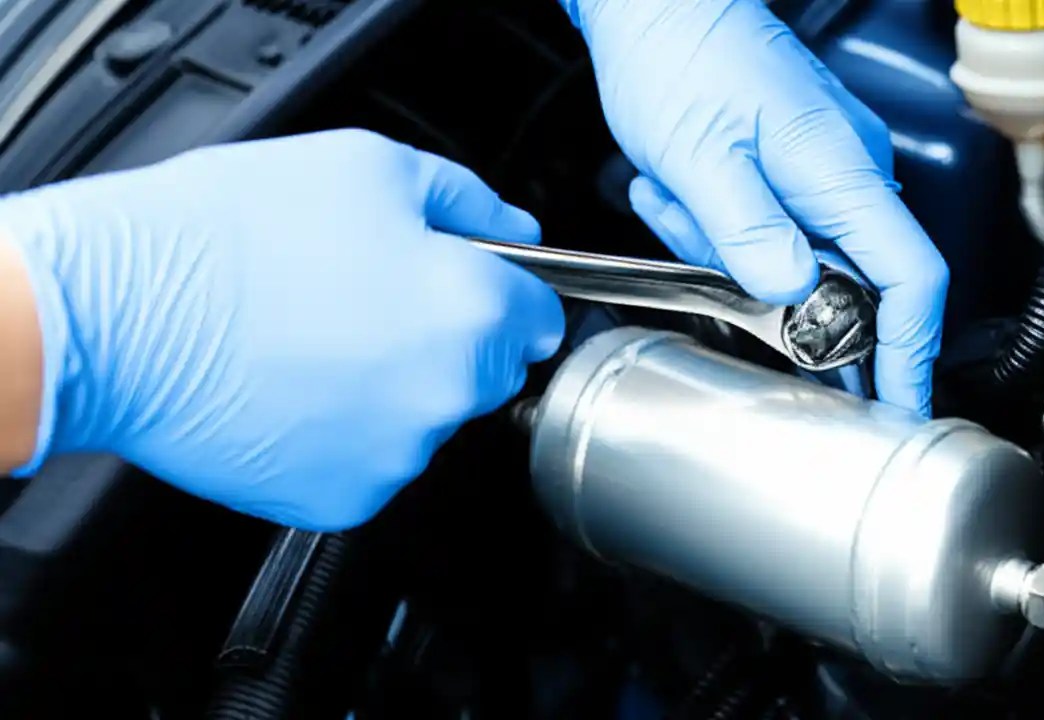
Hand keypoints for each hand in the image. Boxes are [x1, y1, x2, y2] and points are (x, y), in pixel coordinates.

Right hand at [0, 129, 563, 529]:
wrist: (116, 314)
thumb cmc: (230, 234)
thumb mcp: (369, 165)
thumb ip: (467, 199)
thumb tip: (514, 227)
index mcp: (471, 310)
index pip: (538, 317)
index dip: (511, 295)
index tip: (484, 291)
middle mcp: (447, 394)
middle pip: (485, 371)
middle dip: (448, 338)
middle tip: (369, 298)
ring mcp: (396, 455)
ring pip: (424, 417)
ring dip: (392, 386)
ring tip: (316, 337)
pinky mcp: (344, 499)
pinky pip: (372, 461)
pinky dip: (346, 432)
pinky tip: (294, 385)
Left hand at [562, 0, 946, 415]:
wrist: (655, 7)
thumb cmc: (678, 55)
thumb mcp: (698, 156)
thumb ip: (748, 233)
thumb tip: (792, 293)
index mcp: (842, 169)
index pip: (911, 278)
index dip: (908, 351)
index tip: (897, 404)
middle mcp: (849, 171)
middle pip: (844, 282)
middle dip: (762, 288)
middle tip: (699, 238)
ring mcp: (825, 170)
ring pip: (794, 262)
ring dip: (725, 249)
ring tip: (678, 193)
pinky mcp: (795, 171)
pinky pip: (772, 232)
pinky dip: (721, 227)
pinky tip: (684, 188)